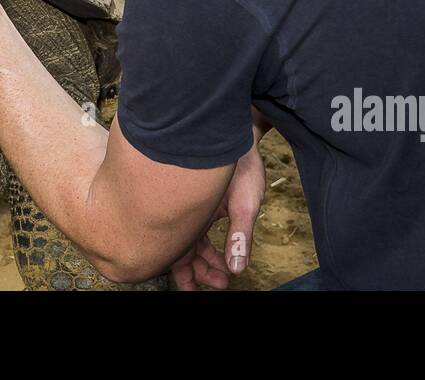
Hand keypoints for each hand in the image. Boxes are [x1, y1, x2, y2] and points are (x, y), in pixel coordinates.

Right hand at [170, 142, 265, 289]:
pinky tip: (223, 252)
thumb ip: (240, 234)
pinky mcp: (204, 201)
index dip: (186, 276)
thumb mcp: (245, 203)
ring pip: (191, 241)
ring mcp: (195, 206)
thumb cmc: (243, 165)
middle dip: (200, 271)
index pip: (179, 255)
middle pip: (184, 250)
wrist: (240, 132)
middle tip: (220, 284)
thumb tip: (237, 268)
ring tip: (225, 273)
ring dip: (206, 259)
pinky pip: (198, 229)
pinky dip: (209, 245)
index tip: (197, 291)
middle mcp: (187, 211)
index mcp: (191, 214)